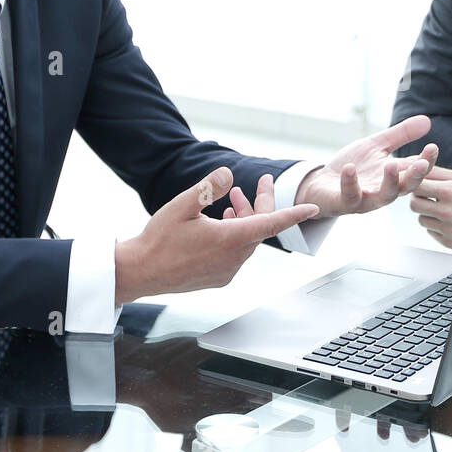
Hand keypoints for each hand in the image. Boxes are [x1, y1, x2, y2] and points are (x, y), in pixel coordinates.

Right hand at [114, 167, 317, 305]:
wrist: (139, 272)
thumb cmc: (157, 239)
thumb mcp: (181, 206)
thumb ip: (207, 189)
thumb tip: (228, 173)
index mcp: (229, 239)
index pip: (271, 224)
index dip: (293, 214)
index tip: (311, 209)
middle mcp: (233, 258)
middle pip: (260, 227)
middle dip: (262, 203)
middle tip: (261, 181)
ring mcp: (227, 271)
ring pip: (248, 240)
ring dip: (246, 219)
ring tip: (234, 199)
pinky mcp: (219, 278)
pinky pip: (237, 254)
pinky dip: (237, 236)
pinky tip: (225, 221)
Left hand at [294, 115, 438, 218]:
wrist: (323, 185)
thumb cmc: (354, 167)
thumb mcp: (377, 146)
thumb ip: (400, 136)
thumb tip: (427, 121)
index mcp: (395, 177)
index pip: (415, 170)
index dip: (426, 160)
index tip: (433, 147)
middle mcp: (384, 191)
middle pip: (406, 187)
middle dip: (415, 176)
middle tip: (422, 164)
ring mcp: (366, 199)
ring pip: (383, 197)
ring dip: (390, 182)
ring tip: (391, 165)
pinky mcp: (345, 202)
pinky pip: (350, 196)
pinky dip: (350, 183)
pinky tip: (350, 168)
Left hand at [409, 165, 451, 250]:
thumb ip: (436, 171)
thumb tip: (414, 163)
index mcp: (450, 192)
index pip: (417, 186)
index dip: (416, 184)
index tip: (421, 183)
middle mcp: (448, 212)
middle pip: (414, 204)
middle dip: (419, 199)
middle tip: (431, 196)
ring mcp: (448, 229)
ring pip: (421, 219)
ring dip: (428, 213)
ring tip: (444, 208)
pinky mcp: (449, 242)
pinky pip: (430, 231)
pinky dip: (436, 225)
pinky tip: (450, 220)